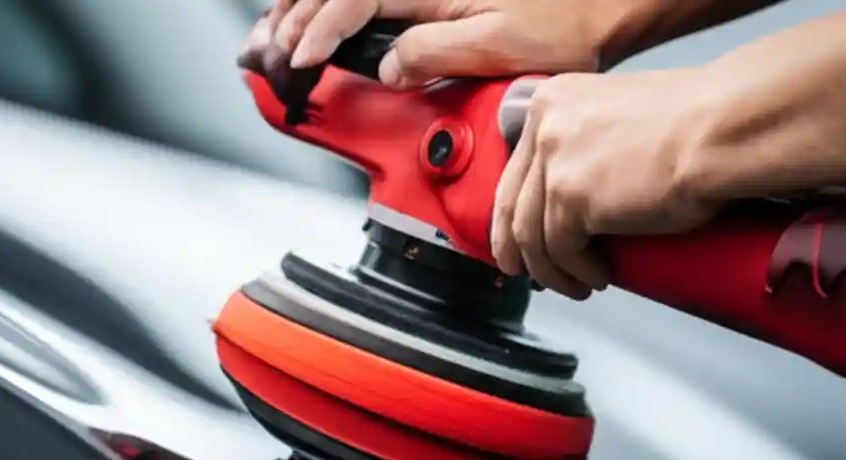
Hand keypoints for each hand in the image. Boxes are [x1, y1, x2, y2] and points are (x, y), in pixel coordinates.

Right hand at [268, 0, 648, 88]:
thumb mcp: (500, 45)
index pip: (354, 1)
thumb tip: (388, 67)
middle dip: (298, 17)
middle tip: (275, 53)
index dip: (318, 31)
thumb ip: (433, 52)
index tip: (300, 61)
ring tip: (281, 31)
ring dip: (309, 5)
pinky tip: (326, 16)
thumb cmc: (571, 18)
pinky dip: (341, 4)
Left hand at [491, 70, 718, 298]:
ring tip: (576, 286)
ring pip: (531, 236)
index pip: (519, 168)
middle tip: (526, 273)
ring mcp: (553, 163)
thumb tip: (588, 183)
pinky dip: (575, 272)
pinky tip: (596, 279)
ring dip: (551, 270)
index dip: (515, 211)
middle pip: (513, 203)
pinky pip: (560, 252)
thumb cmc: (700, 121)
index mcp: (553, 101)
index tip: (520, 238)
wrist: (725, 129)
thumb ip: (594, 138)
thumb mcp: (624, 115)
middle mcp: (544, 127)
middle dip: (515, 247)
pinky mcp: (570, 200)